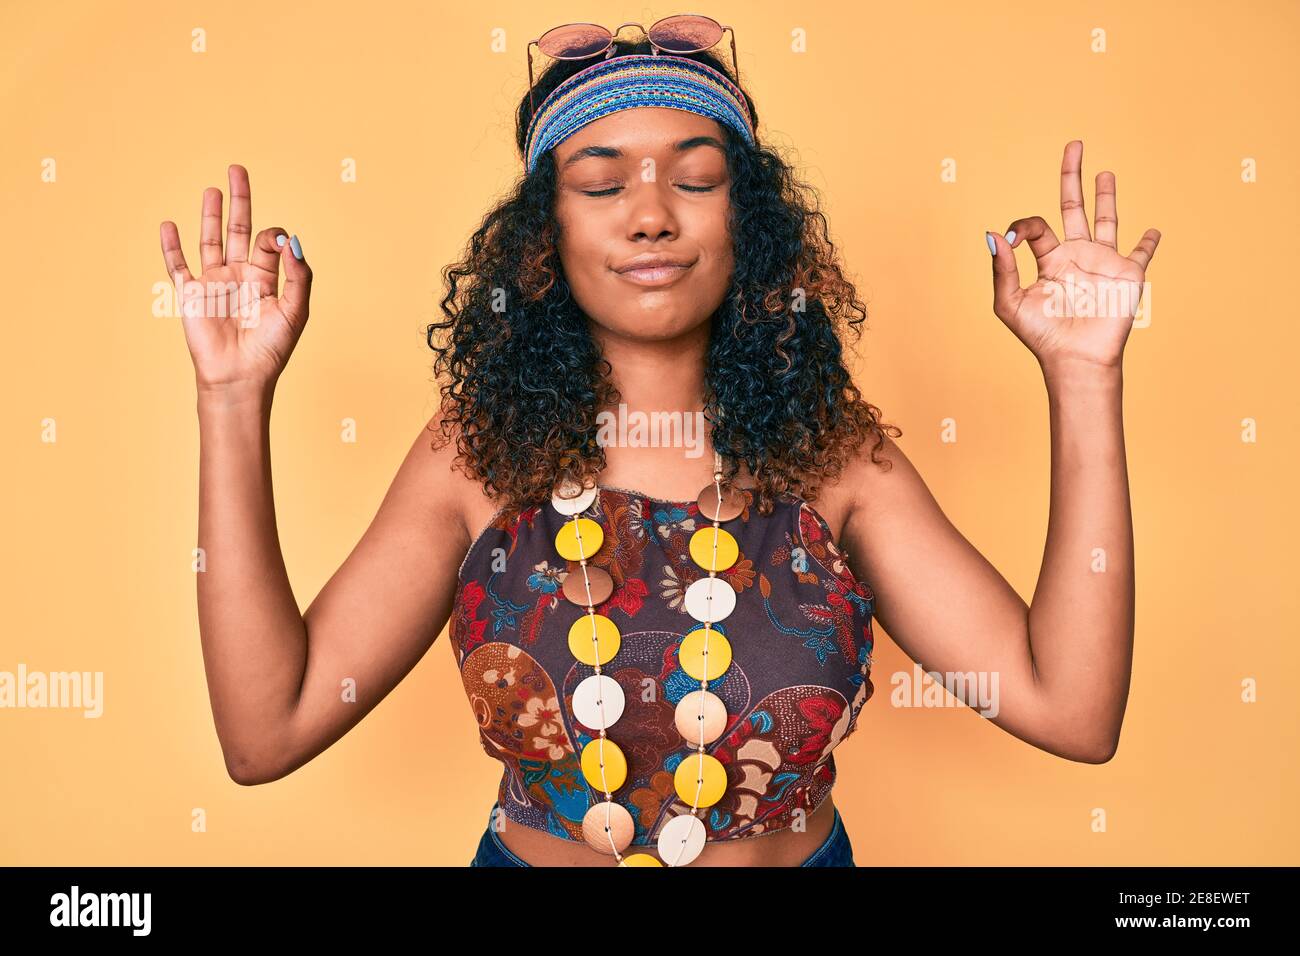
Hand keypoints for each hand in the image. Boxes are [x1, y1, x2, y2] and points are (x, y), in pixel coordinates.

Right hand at [160, 165, 311, 394]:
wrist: (240, 377)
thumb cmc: (271, 349)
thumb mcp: (295, 311)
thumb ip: (298, 275)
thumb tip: (293, 240)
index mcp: (266, 280)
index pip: (269, 243)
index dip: (275, 236)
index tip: (279, 244)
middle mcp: (240, 277)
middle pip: (239, 230)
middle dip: (240, 201)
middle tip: (237, 170)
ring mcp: (214, 283)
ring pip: (210, 240)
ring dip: (210, 215)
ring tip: (213, 190)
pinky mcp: (191, 294)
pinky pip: (178, 265)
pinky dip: (171, 245)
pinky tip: (169, 224)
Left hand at [986, 140, 1159, 371]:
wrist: (1075, 359)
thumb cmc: (1040, 336)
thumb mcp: (1009, 303)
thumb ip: (1002, 268)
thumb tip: (994, 234)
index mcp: (1049, 260)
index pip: (1037, 226)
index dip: (1024, 225)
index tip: (1016, 235)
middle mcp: (1075, 256)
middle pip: (1073, 207)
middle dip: (1072, 176)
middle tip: (1074, 145)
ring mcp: (1103, 263)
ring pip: (1106, 220)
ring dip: (1106, 196)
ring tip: (1105, 172)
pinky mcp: (1128, 274)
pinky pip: (1142, 253)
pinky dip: (1149, 242)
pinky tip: (1153, 231)